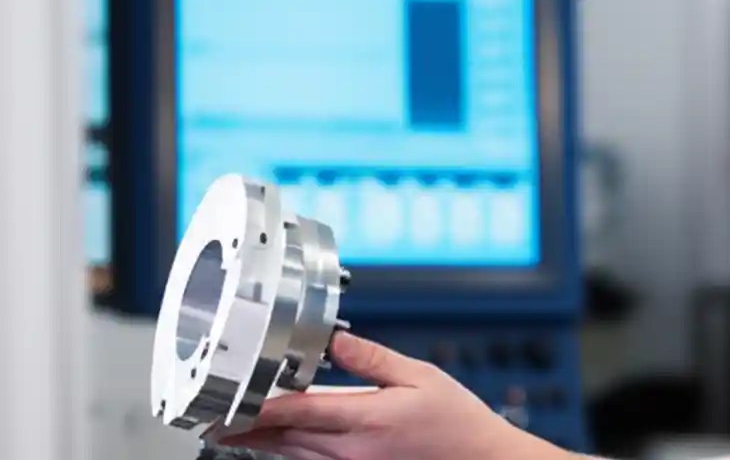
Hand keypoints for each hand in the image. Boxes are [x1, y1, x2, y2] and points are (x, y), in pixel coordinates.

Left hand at [218, 332, 564, 459]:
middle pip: (285, 437)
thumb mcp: (421, 377)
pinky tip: (278, 444)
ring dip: (262, 441)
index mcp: (366, 419)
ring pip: (294, 455)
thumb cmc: (457, 423)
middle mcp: (352, 450)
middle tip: (213, 416)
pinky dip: (290, 453)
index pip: (298, 412)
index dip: (258, 406)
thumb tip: (337, 340)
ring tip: (232, 429)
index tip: (228, 401)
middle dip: (247, 426)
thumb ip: (374, 359)